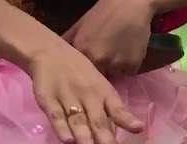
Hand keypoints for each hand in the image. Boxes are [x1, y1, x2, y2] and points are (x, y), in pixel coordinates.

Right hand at [27, 43, 144, 143]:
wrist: (48, 51)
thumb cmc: (78, 71)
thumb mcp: (97, 84)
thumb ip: (107, 108)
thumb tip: (120, 131)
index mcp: (102, 91)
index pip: (117, 108)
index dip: (127, 120)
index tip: (138, 129)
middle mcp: (88, 94)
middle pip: (97, 119)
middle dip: (105, 137)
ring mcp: (67, 96)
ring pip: (77, 120)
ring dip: (84, 135)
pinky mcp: (48, 99)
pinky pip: (55, 115)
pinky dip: (61, 128)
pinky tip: (67, 140)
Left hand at [63, 0, 155, 78]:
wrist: (131, 1)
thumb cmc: (104, 9)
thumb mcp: (81, 23)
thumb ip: (68, 39)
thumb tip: (53, 50)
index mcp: (82, 49)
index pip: (79, 70)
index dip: (83, 69)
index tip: (86, 65)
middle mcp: (97, 60)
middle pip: (97, 75)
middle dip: (100, 68)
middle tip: (105, 54)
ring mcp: (116, 64)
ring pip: (113, 74)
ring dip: (114, 67)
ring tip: (118, 49)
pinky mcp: (133, 65)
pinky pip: (128, 72)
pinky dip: (128, 65)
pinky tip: (129, 49)